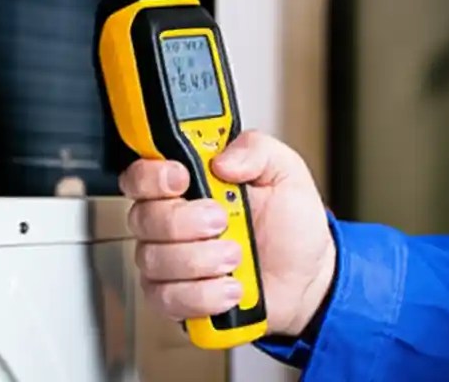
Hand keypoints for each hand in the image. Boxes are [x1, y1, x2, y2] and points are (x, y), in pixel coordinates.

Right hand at [119, 130, 335, 337]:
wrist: (306, 278)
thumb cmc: (289, 225)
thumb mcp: (285, 171)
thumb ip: (255, 149)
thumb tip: (221, 158)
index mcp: (190, 183)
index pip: (142, 173)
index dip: (151, 175)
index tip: (182, 179)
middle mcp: (171, 220)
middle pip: (143, 217)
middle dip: (184, 221)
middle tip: (222, 222)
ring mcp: (170, 261)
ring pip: (153, 260)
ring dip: (200, 259)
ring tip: (237, 256)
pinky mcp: (177, 299)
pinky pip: (168, 298)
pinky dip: (203, 295)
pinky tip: (230, 286)